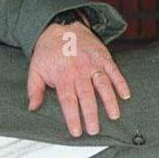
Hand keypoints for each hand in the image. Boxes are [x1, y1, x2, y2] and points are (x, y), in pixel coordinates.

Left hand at [27, 17, 130, 135]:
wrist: (61, 26)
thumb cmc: (49, 51)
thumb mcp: (35, 69)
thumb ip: (34, 90)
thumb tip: (32, 108)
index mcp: (62, 76)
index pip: (68, 100)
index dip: (72, 117)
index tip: (76, 131)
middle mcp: (79, 71)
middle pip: (86, 96)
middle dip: (91, 114)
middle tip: (94, 130)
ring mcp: (93, 64)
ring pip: (103, 84)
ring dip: (109, 101)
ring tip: (114, 116)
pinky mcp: (103, 57)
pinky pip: (114, 71)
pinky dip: (121, 83)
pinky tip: (126, 95)